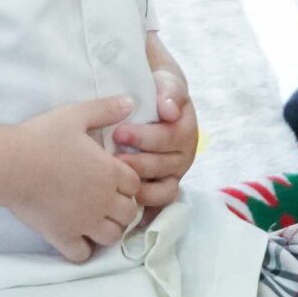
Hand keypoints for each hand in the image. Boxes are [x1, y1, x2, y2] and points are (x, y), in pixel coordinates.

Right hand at [7, 95, 143, 262]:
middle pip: (129, 213)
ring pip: (112, 236)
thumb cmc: (43, 137)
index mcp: (111, 172)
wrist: (11, 164)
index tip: (114, 179)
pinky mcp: (61, 236)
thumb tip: (130, 101)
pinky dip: (82, 250)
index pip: (136, 185)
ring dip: (108, 230)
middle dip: (122, 208)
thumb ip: (106, 109)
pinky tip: (75, 237)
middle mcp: (103, 199)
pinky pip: (81, 254)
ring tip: (95, 220)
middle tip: (106, 201)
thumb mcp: (78, 114)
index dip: (128, 183)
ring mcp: (84, 221)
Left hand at [112, 69, 197, 212]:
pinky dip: (146, 212)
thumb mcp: (165, 84)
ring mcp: (173, 175)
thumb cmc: (157, 94)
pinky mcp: (162, 190)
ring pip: (163, 191)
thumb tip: (170, 111)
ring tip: (117, 180)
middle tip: (112, 157)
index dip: (143, 138)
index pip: (168, 138)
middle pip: (162, 166)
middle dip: (136, 162)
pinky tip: (126, 210)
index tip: (118, 132)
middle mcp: (184, 156)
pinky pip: (159, 208)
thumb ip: (170, 91)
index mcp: (186, 130)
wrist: (155, 102)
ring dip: (140, 188)